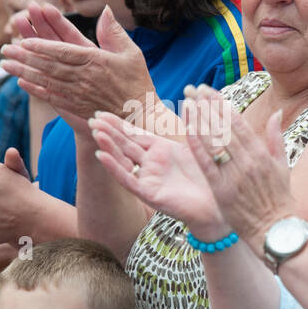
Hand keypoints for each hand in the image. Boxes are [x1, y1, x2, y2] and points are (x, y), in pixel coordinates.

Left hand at [0, 5, 163, 133]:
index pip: (64, 51)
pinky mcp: (77, 107)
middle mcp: (84, 78)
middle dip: (25, 57)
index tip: (25, 40)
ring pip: (46, 80)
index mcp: (95, 61)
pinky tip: (22, 82)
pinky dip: (36, 89)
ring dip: (24, 71)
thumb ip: (114, 32)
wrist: (140, 116)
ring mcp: (78, 94)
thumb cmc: (137, 82)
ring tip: (5, 64)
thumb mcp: (131, 53)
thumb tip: (105, 10)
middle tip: (5, 49)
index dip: (43, 46)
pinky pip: (52, 97)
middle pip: (49, 65)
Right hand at [89, 111, 224, 237]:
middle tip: (91, 118)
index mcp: (160, 150)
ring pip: (123, 160)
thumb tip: (188, 102)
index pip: (134, 134)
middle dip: (109, 131)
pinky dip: (115, 168)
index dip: (118, 123)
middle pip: (125, 144)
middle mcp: (151, 164)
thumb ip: (187, 127)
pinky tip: (102, 156)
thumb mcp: (195, 147)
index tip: (100, 112)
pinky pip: (128, 180)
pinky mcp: (150, 194)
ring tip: (95, 132)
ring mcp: (149, 179)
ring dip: (109, 146)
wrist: (216, 205)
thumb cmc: (208, 176)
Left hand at [181, 85, 296, 251]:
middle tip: (192, 87)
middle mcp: (247, 160)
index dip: (220, 103)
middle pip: (222, 126)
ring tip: (187, 101)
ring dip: (199, 118)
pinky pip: (206, 163)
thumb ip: (276, 138)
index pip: (237, 121)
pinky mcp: (222, 189)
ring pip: (213, 140)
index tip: (208, 89)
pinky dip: (197, 144)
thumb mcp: (283, 167)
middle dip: (206, 105)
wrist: (275, 231)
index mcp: (261, 153)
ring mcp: (234, 174)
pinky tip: (187, 128)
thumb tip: (276, 113)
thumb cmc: (279, 200)